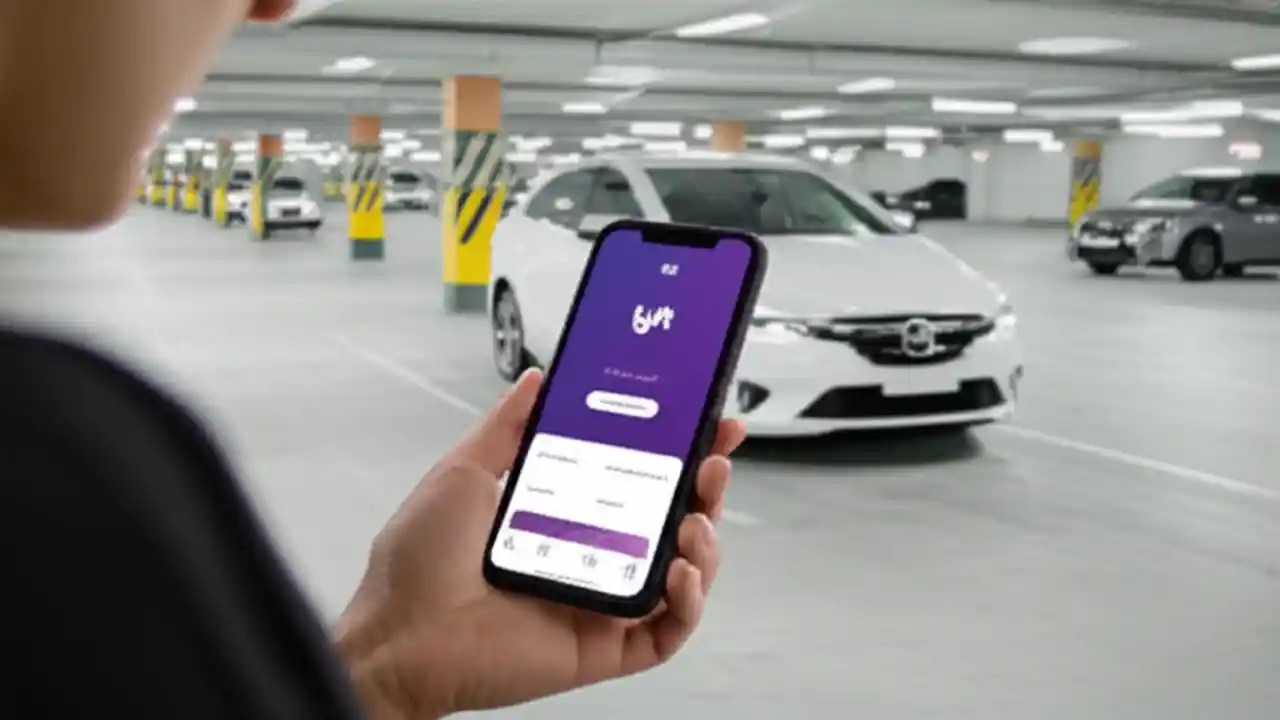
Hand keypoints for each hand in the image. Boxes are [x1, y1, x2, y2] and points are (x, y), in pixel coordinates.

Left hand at [335, 369, 745, 718]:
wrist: (397, 637)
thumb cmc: (416, 563)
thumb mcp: (464, 473)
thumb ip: (507, 427)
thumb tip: (537, 381)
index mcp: (564, 514)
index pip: (638, 478)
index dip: (679, 452)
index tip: (705, 422)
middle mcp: (592, 556)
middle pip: (673, 522)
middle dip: (706, 490)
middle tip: (713, 462)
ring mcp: (601, 601)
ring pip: (684, 576)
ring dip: (705, 544)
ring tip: (694, 520)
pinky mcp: (604, 647)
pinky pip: (666, 632)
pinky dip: (687, 604)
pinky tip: (678, 573)